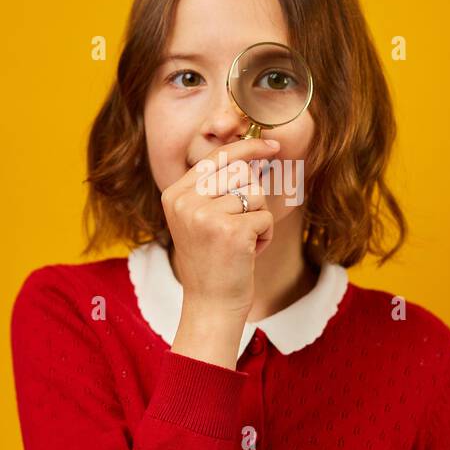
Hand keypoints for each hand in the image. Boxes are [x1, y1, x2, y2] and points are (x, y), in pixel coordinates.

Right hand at [162, 138, 279, 363]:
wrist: (211, 304)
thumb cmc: (213, 260)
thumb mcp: (201, 218)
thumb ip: (214, 187)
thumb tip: (252, 150)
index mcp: (175, 194)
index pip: (217, 157)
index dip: (249, 148)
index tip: (274, 145)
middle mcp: (186, 201)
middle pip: (241, 172)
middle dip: (253, 198)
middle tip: (241, 226)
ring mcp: (205, 216)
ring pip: (256, 194)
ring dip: (259, 219)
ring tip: (241, 242)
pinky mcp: (230, 231)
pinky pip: (265, 217)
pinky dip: (264, 235)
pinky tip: (247, 252)